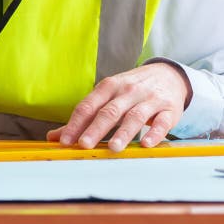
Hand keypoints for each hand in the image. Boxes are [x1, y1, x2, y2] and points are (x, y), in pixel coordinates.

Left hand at [46, 62, 190, 151]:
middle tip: (84, 145)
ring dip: (124, 132)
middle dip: (96, 128)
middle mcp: (128, 91)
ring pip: (134, 116)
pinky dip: (154, 133)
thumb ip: (84, 116)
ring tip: (114, 148)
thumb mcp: (108, 96)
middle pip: (109, 111)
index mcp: (109, 87)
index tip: (65, 141)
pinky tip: (146, 144)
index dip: (76, 123)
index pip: (89, 105)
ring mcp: (149, 99)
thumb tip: (55, 137)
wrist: (169, 75)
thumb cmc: (132, 89)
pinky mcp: (168, 109)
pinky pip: (161, 122)